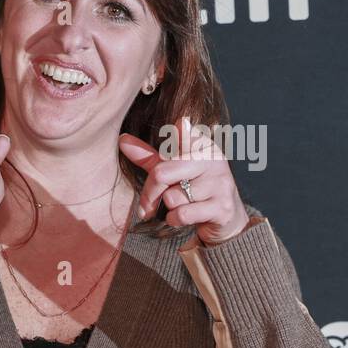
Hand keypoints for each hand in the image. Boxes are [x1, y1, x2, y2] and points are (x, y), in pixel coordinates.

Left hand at [118, 116, 249, 244]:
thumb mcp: (172, 170)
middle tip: (149, 205)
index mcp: (201, 146)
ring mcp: (220, 183)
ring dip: (169, 208)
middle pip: (161, 173)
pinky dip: (175, 220)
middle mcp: (213, 160)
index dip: (177, 137)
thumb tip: (122, 139)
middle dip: (150, 194)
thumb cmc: (193, 189)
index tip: (179, 127)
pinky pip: (183, 214)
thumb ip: (148, 157)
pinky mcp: (222, 207)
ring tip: (181, 206)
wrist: (226, 217)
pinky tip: (183, 218)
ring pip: (172, 197)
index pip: (182, 137)